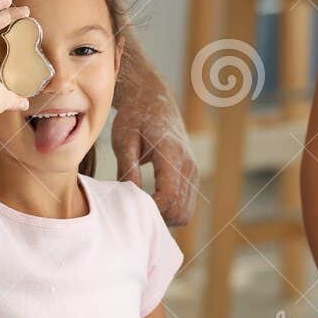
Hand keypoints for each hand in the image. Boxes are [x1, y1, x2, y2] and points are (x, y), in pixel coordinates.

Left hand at [111, 73, 198, 224]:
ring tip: (141, 204)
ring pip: (185, 213)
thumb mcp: (123, 139)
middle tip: (133, 207)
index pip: (169, 197)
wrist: (154, 100)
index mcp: (172, 154)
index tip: (129, 205)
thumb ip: (127, 167)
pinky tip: (151, 200)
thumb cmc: (135, 118)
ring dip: (164, 216)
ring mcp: (194, 170)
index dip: (149, 209)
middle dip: (156, 216)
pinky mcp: (193, 174)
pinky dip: (170, 210)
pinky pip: (187, 205)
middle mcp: (189, 164)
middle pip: (180, 211)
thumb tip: (130, 195)